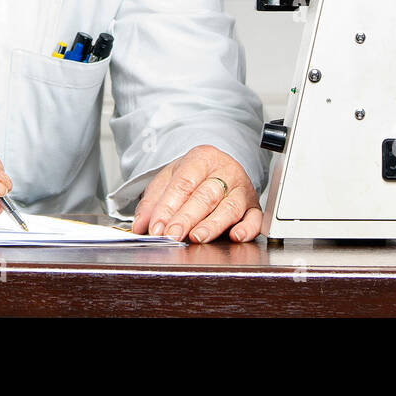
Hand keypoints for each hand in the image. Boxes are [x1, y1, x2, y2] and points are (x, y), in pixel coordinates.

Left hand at [131, 145, 261, 242]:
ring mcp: (242, 188)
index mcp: (202, 158)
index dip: (168, 206)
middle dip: (186, 218)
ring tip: (196, 237)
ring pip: (229, 207)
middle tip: (172, 235)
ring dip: (212, 225)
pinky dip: (247, 229)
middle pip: (205, 196)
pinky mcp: (254, 206)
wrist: (219, 169)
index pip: (183, 183)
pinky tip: (235, 236)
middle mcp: (225, 171)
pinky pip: (255, 218)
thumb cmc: (193, 176)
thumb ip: (153, 201)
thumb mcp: (168, 179)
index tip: (157, 227)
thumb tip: (141, 225)